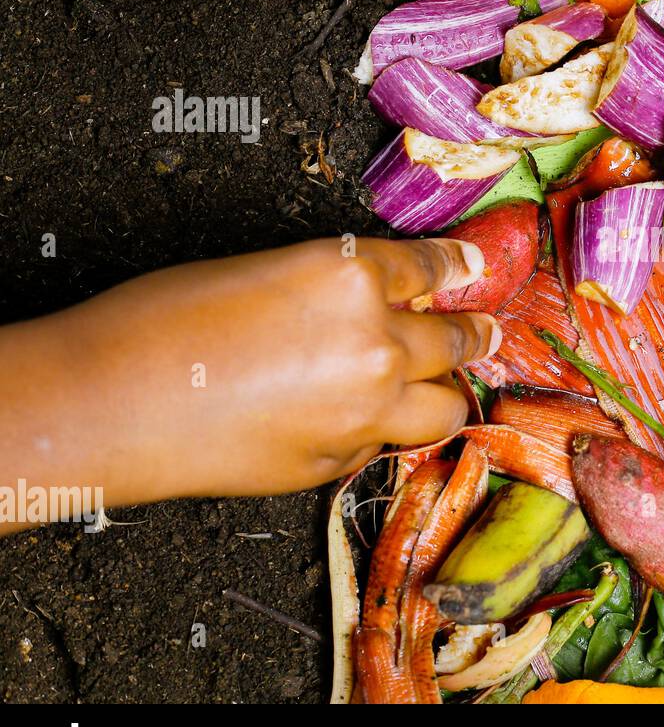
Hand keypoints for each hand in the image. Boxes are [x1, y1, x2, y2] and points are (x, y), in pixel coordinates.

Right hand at [0, 237, 499, 525]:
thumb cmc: (164, 322)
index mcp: (351, 276)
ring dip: (447, 391)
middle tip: (486, 328)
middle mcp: (376, 342)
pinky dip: (381, 429)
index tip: (472, 268)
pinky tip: (359, 419)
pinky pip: (383, 441)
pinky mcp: (342, 459)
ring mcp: (367, 407)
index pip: (429, 268)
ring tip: (449, 386)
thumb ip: (332, 286)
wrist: (114, 402)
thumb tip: (374, 301)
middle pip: (453, 339)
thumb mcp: (264, 271)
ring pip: (443, 406)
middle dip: (474, 332)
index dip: (456, 268)